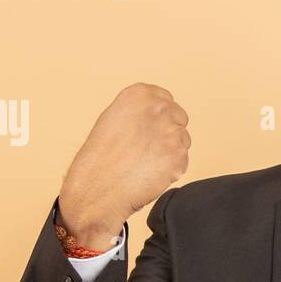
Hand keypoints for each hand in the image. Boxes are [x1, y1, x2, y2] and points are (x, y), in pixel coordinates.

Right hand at [57, 83, 190, 247]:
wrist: (97, 186)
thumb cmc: (100, 156)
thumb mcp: (114, 117)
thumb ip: (140, 110)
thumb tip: (162, 111)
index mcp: (140, 94)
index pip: (167, 99)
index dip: (159, 118)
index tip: (147, 130)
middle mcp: (159, 108)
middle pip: (179, 118)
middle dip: (168, 133)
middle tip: (146, 149)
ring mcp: (171, 131)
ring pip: (183, 140)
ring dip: (170, 151)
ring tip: (144, 162)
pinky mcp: (179, 155)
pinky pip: (183, 161)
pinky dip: (171, 169)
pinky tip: (149, 173)